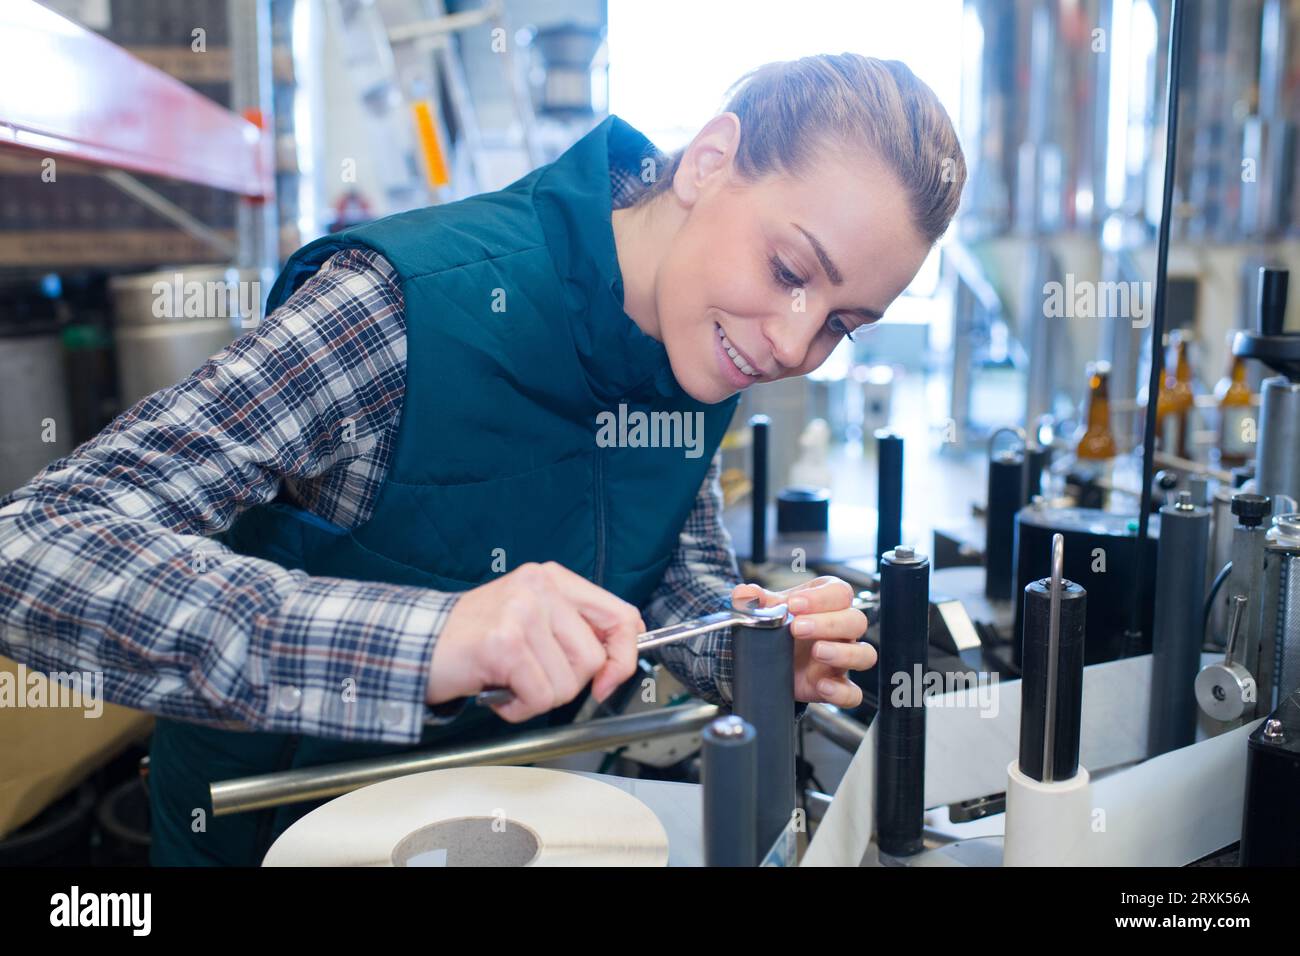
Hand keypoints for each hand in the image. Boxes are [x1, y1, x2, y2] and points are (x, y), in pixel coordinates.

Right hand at [427, 562, 643, 722]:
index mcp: (553, 578)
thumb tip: (618, 666)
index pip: (620, 616)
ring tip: (509, 681)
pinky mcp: (504, 643)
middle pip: (594, 658)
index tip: (609, 681)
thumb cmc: (474, 639)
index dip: (623, 656)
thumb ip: (574, 632)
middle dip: (567, 683)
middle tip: (532, 677)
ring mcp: (521, 613)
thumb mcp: (531, 620)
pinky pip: (540, 697)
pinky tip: (497, 692)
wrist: (414, 646)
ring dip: (539, 697)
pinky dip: (519, 709)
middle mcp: (539, 588)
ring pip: (568, 683)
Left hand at [731, 576, 874, 707]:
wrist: (771, 657)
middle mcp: (842, 628)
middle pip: (855, 621)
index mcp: (829, 601)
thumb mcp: (767, 608)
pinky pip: (853, 692)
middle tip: (798, 628)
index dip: (820, 598)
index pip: (839, 592)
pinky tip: (823, 686)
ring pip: (864, 654)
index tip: (794, 604)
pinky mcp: (836, 684)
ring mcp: (843, 657)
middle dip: (828, 623)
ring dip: (843, 653)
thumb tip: (745, 594)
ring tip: (817, 652)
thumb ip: (755, 600)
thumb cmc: (780, 625)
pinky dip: (842, 692)